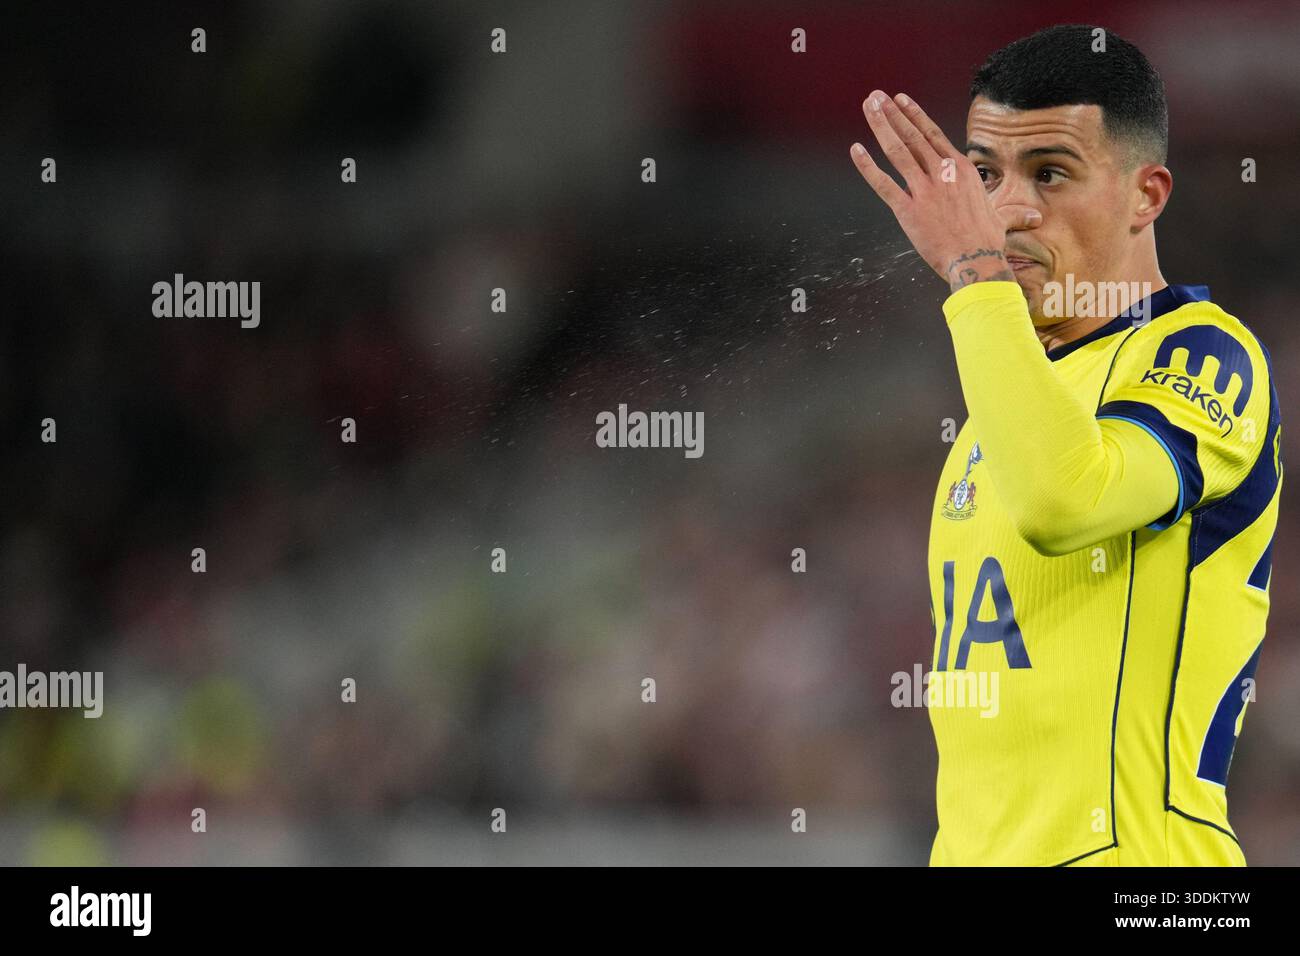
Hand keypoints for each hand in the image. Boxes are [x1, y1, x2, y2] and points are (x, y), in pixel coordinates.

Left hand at [850, 91, 1037, 290]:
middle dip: (892, 114)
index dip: (915, 116)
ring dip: (881, 127)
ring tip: (868, 108)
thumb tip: (1035, 218)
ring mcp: (925, 190)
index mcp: (963, 170)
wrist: (975, 261)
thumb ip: (1014, 214)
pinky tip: (856, 150)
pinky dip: (867, 166)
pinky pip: (883, 183)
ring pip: (898, 151)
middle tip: (875, 97)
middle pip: (913, 136)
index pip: (934, 135)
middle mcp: (943, 174)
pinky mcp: (908, 210)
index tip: (900, 100)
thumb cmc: (988, 243)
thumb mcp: (1002, 220)